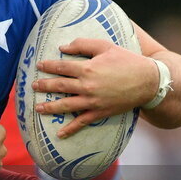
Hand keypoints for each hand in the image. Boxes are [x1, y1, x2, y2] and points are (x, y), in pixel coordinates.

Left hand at [32, 38, 158, 137]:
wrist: (148, 81)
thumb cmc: (127, 60)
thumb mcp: (106, 46)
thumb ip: (83, 44)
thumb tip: (62, 47)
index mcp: (87, 68)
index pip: (61, 67)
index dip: (48, 66)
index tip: (38, 66)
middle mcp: (87, 86)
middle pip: (59, 86)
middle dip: (44, 86)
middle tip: (32, 86)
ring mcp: (92, 101)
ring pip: (65, 105)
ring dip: (50, 107)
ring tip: (37, 108)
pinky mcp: (100, 112)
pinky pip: (81, 122)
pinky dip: (70, 129)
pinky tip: (59, 134)